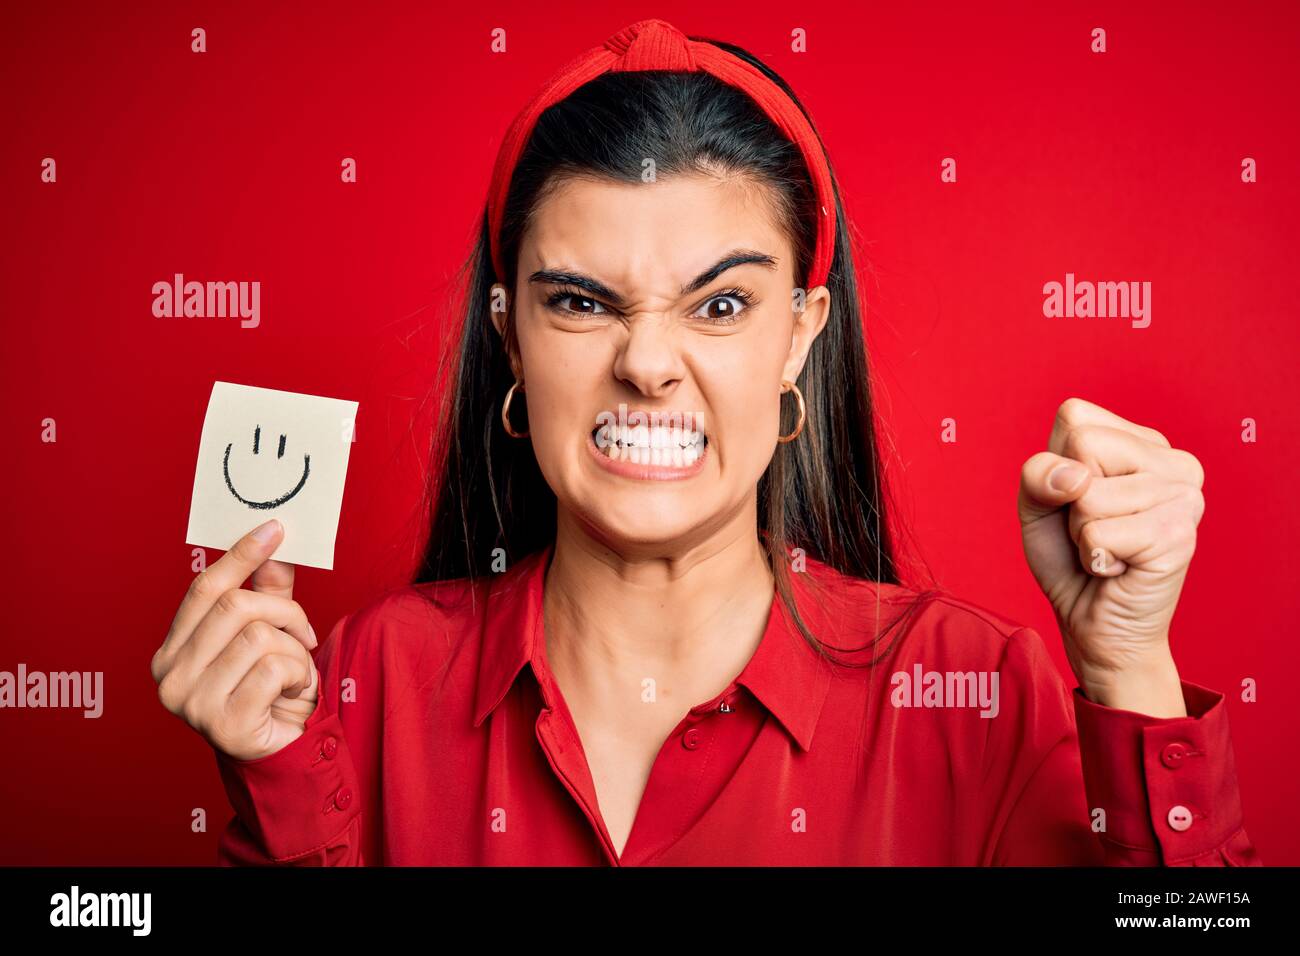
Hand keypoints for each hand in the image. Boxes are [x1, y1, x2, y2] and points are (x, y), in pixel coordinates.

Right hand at [152, 519, 319, 760]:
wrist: (283, 755)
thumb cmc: (272, 692)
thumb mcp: (270, 635)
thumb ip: (268, 591)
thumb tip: (274, 543)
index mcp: (171, 651)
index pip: (205, 589)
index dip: (241, 555)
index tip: (274, 527)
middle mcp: (170, 676)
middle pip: (236, 606)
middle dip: (284, 613)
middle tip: (304, 634)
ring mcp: (191, 703)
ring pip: (258, 636)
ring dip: (294, 652)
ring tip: (295, 674)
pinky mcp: (222, 725)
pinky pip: (273, 669)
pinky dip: (298, 676)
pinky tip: (293, 695)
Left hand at [1017, 398, 1204, 715]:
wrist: (1094, 623)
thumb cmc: (1068, 559)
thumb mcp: (1036, 507)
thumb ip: (1038, 475)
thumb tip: (1076, 476)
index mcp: (1139, 440)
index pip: (1075, 416)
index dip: (1056, 464)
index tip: (1074, 499)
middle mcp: (1172, 459)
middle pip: (1083, 445)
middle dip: (1068, 499)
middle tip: (1093, 530)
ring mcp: (1184, 495)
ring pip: (1088, 495)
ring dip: (1083, 534)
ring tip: (1109, 550)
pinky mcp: (1179, 533)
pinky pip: (1099, 533)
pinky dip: (1094, 558)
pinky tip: (1120, 567)